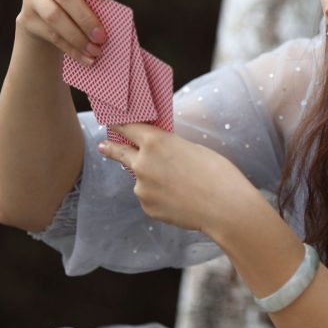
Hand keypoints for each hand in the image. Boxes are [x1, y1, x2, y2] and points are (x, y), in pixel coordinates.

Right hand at [15, 0, 107, 65]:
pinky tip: (87, 58)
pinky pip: (51, 35)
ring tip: (96, 50)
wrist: (44, 16)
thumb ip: (93, 1)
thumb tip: (110, 25)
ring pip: (54, 16)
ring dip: (78, 37)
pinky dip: (71, 49)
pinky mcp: (26, 18)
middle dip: (86, 18)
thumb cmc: (76, 1)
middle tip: (103, 37)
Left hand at [99, 123, 253, 233]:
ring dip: (152, 179)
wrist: (225, 207)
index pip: (128, 127)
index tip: (111, 120)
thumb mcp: (193, 148)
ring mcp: (142, 188)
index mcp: (155, 142)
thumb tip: (158, 153)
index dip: (119, 122)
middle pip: (120, 152)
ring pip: (141, 179)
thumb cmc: (217, 173)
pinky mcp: (147, 207)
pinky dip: (161, 197)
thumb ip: (169, 148)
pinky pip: (150, 197)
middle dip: (111, 148)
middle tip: (103, 146)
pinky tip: (181, 198)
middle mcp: (142, 163)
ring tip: (182, 185)